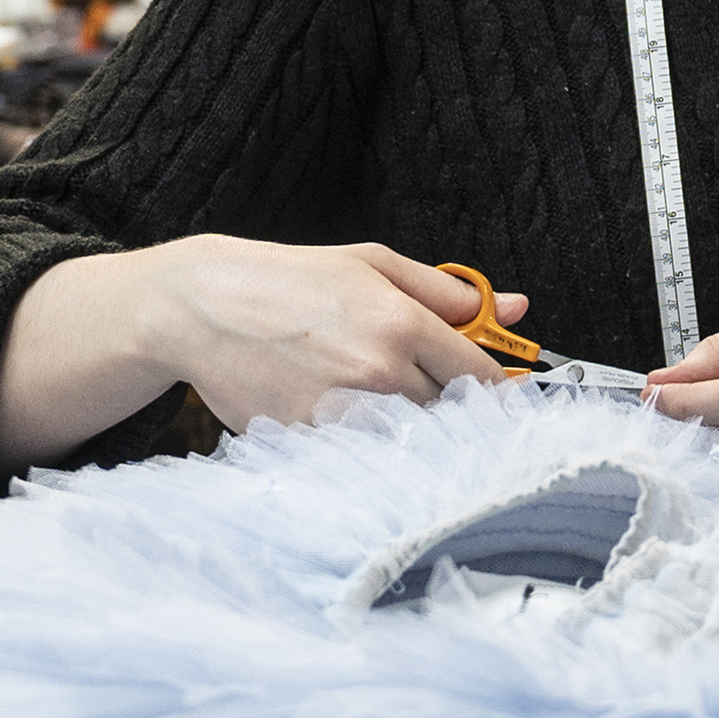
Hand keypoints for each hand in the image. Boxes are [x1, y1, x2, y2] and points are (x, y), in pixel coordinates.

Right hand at [133, 237, 521, 432]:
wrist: (205, 308)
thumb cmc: (292, 280)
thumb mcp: (374, 264)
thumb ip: (449, 290)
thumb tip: (514, 307)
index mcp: (402, 324)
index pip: (482, 376)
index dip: (498, 388)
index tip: (498, 392)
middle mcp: (378, 373)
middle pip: (452, 414)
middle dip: (453, 406)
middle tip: (428, 387)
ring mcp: (344, 413)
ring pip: (409, 440)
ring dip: (409, 426)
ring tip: (377, 394)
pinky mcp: (310, 442)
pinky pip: (362, 453)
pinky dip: (364, 441)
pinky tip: (341, 410)